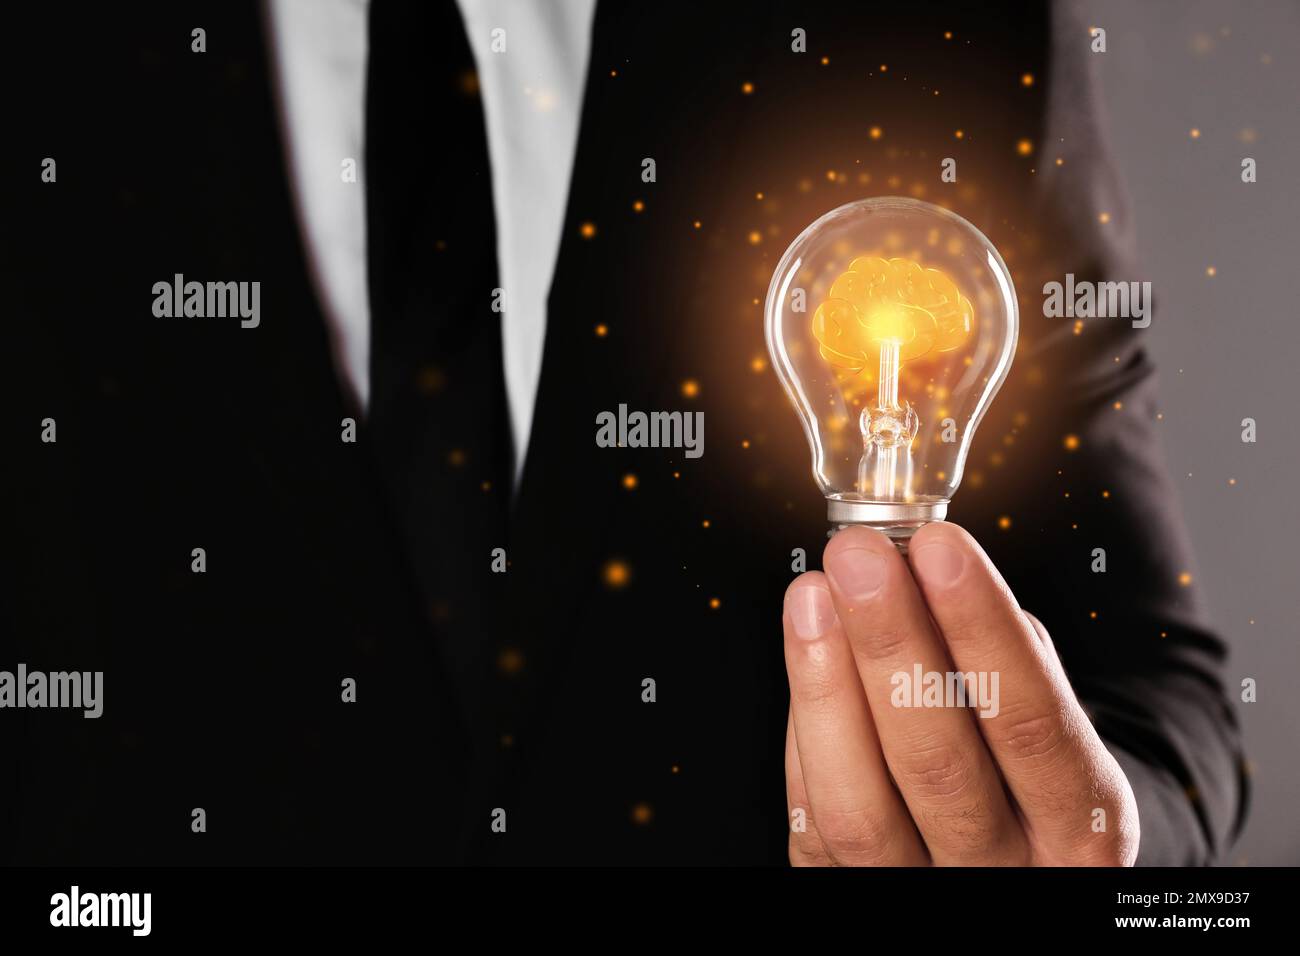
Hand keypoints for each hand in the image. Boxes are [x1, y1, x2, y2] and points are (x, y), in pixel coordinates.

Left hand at [781, 521, 1138, 865]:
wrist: (1006, 868)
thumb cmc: (1020, 764)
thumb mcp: (1044, 720)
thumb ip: (997, 658)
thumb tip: (919, 570)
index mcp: (1082, 830)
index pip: (1031, 726)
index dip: (982, 631)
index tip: (938, 546)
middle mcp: (1007, 876)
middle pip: (938, 767)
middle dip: (892, 645)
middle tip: (859, 556)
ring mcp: (924, 896)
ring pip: (860, 809)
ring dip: (827, 685)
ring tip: (813, 596)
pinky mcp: (850, 895)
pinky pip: (814, 817)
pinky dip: (807, 728)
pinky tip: (806, 651)